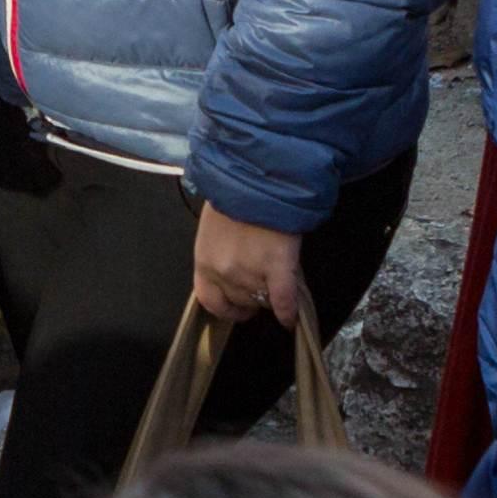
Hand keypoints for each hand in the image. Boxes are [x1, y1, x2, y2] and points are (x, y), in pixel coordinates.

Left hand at [188, 202, 309, 330]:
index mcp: (204, 262)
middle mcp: (224, 273)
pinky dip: (289, 311)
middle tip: (264, 286)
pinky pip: (284, 300)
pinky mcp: (277, 268)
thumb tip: (235, 269)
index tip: (239, 308)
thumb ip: (219, 254)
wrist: (257, 178)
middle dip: (253, 297)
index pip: (211, 301)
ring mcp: (250, 273)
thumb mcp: (214, 229)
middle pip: (242, 301)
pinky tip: (292, 319)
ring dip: (271, 296)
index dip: (227, 309)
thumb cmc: (234, 196)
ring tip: (278, 282)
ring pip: (264, 300)